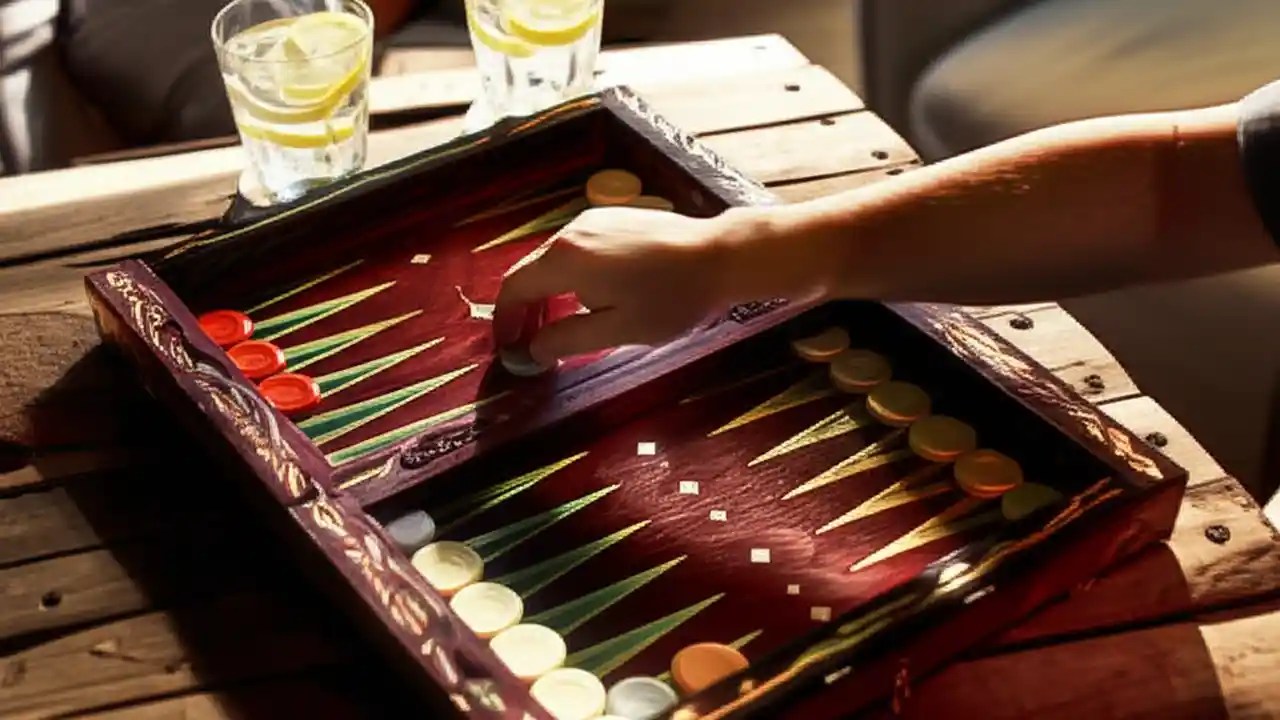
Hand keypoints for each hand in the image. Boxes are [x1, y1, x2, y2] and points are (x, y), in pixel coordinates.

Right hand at [493, 206, 759, 364]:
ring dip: (549, 294)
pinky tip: (592, 298)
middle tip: (534, 345)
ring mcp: (593, 220)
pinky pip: (577, 249)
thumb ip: (568, 339)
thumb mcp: (617, 330)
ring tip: (563, 327)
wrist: (720, 256)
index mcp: (565, 259)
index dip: (505, 320)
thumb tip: (533, 349)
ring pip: (554, 260)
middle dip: (526, 310)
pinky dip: (570, 276)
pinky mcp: (614, 217)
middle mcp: (571, 232)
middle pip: (531, 272)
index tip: (509, 348)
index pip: (514, 288)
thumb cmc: (671, 298)